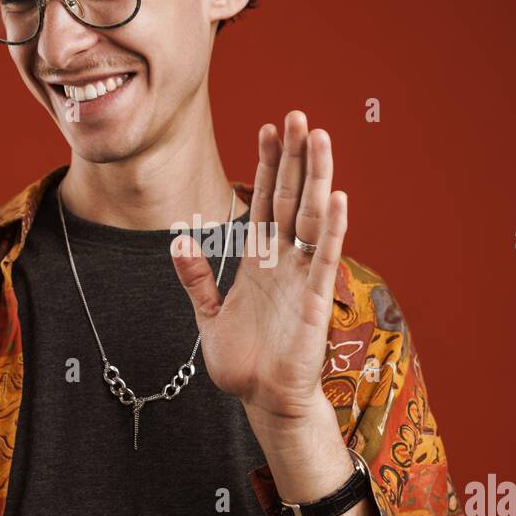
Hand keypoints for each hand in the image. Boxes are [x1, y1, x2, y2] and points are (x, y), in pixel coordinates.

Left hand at [170, 110, 346, 427]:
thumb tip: (178, 239)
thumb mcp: (209, 315)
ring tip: (319, 138)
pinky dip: (331, 229)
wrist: (262, 400)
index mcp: (259, 260)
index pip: (265, 201)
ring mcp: (301, 277)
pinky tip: (337, 197)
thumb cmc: (241, 361)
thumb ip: (196, 278)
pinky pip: (323, 258)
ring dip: (315, 178)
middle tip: (297, 116)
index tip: (267, 128)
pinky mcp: (315, 300)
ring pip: (311, 217)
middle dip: (292, 157)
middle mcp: (284, 261)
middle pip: (290, 198)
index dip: (266, 166)